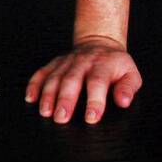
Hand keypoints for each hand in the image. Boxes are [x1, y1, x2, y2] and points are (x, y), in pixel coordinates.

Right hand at [25, 36, 142, 123]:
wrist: (99, 42)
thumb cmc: (115, 64)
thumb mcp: (130, 73)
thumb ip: (128, 88)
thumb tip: (124, 101)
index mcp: (102, 65)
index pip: (97, 82)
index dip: (94, 100)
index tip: (91, 117)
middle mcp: (82, 62)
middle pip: (71, 80)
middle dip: (65, 100)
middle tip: (62, 118)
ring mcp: (66, 62)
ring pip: (54, 77)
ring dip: (48, 95)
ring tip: (46, 112)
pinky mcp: (55, 63)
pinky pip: (42, 72)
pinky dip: (34, 85)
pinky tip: (30, 98)